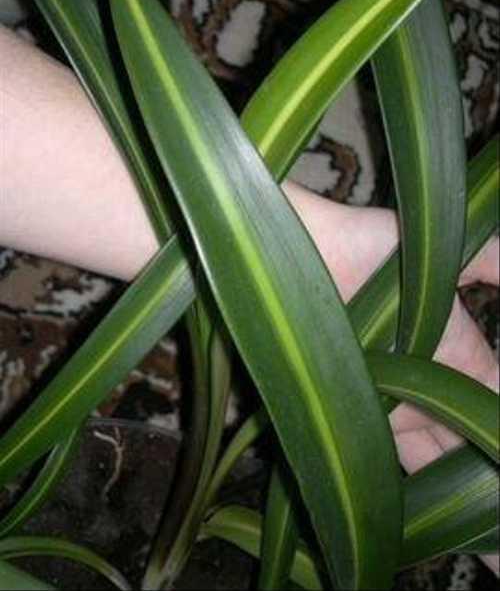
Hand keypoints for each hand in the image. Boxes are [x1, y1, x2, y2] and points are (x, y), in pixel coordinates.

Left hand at [284, 180, 498, 574]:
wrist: (290, 251)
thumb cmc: (368, 245)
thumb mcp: (446, 251)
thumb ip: (492, 262)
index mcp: (458, 356)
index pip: (497, 410)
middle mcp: (428, 388)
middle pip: (473, 449)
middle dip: (490, 494)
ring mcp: (388, 405)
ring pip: (436, 466)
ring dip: (462, 506)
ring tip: (490, 551)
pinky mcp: (349, 415)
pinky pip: (383, 464)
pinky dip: (409, 498)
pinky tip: (429, 530)